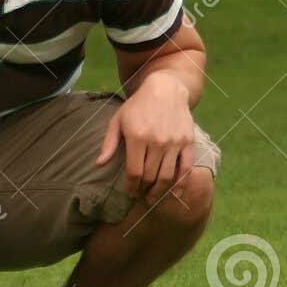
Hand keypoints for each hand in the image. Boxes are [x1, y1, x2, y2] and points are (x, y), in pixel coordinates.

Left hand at [95, 71, 194, 205]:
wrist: (166, 89)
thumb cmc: (138, 106)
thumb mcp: (118, 120)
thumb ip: (109, 143)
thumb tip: (98, 164)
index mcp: (136, 136)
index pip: (134, 172)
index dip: (131, 186)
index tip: (130, 192)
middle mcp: (156, 141)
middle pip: (150, 177)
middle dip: (144, 189)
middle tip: (141, 195)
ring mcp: (174, 142)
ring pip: (167, 176)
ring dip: (159, 191)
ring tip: (153, 197)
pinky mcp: (188, 142)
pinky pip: (185, 169)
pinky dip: (180, 185)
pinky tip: (174, 194)